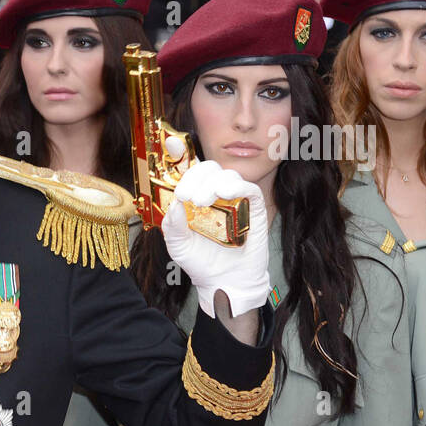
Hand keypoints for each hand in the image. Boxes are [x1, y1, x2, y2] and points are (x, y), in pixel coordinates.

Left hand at [162, 161, 269, 318]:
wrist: (225, 282)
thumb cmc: (201, 263)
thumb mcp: (178, 246)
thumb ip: (172, 226)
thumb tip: (174, 204)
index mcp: (195, 197)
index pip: (189, 171)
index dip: (181, 154)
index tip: (171, 144)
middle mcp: (215, 194)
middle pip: (208, 167)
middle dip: (195, 175)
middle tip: (186, 196)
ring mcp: (235, 199)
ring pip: (227, 174)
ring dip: (212, 183)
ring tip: (201, 202)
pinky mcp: (254, 208)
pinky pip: (249, 188)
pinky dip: (237, 186)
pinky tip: (225, 194)